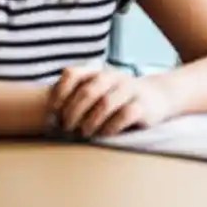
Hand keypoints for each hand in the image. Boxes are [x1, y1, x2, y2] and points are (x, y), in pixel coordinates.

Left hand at [49, 66, 175, 137]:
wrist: (157, 97)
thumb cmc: (118, 99)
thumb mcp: (99, 90)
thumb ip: (76, 96)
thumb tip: (49, 119)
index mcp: (98, 72)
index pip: (73, 74)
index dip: (59, 92)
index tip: (53, 111)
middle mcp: (114, 77)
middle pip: (88, 91)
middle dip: (73, 112)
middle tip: (67, 128)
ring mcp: (130, 90)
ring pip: (105, 104)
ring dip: (90, 122)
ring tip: (85, 133)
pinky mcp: (143, 105)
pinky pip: (124, 116)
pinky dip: (110, 127)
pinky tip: (104, 134)